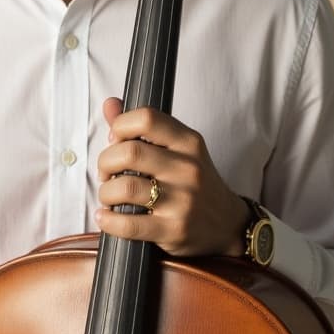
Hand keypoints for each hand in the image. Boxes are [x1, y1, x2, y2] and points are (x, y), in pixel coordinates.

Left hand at [94, 97, 246, 257]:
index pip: (146, 118)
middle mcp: (187, 168)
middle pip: (129, 152)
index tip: (115, 140)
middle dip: (105, 162)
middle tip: (106, 173)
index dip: (120, 126)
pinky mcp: (174, 230)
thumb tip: (110, 104)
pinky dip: (108, 220)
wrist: (228, 224)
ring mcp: (182, 200)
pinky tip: (107, 217)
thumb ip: (142, 127)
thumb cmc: (196, 183)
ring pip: (125, 187)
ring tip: (109, 196)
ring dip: (105, 193)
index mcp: (188, 142)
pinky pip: (129, 224)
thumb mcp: (179, 150)